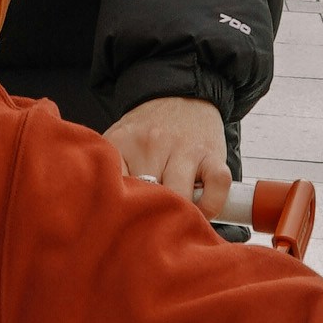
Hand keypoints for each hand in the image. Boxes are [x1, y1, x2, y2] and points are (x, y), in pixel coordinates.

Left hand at [104, 97, 232, 216]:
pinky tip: (201, 210)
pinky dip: (211, 206)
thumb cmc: (146, 131)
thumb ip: (112, 173)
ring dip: (179, 214)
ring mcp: (185, 148)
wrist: (180, 96)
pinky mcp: (213, 155)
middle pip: (148, 196)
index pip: (113, 185)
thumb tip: (107, 216)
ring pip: (180, 196)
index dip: (117, 210)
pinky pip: (216, 188)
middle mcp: (153, 143)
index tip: (119, 224)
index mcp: (123, 142)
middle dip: (149, 216)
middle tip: (149, 226)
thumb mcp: (119, 142)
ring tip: (175, 218)